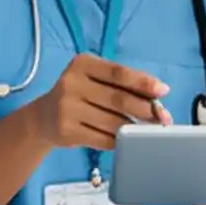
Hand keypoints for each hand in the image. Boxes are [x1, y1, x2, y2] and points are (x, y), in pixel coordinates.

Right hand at [24, 54, 172, 150]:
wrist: (42, 119)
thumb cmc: (78, 95)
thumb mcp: (94, 79)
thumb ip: (120, 84)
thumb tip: (156, 98)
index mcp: (83, 64)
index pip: (118, 73)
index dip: (143, 82)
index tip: (163, 91)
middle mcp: (72, 83)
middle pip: (118, 98)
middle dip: (145, 109)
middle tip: (163, 117)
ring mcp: (67, 108)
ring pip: (112, 122)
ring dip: (135, 128)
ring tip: (149, 130)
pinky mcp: (67, 131)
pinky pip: (103, 139)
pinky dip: (120, 141)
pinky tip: (128, 140)